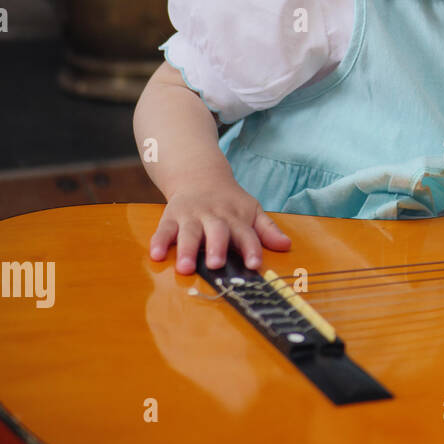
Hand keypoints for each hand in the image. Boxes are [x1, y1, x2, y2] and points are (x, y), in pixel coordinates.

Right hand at [149, 174, 291, 273]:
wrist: (200, 176)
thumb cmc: (230, 202)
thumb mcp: (252, 211)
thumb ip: (267, 230)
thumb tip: (286, 245)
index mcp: (237, 218)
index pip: (247, 235)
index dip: (252, 249)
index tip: (254, 265)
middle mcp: (214, 217)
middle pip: (217, 232)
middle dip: (217, 248)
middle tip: (216, 265)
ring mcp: (192, 217)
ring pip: (189, 233)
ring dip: (187, 250)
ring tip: (185, 268)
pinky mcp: (171, 217)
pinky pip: (164, 229)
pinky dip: (159, 242)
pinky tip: (156, 255)